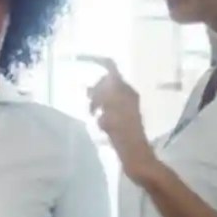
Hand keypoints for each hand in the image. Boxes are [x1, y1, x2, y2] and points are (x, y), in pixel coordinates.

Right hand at [78, 55, 158, 183]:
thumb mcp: (114, 111)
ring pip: (105, 96)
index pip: (111, 68)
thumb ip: (108, 91)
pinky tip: (100, 125)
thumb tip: (104, 73)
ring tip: (94, 115)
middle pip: (106, 82)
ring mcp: (124, 108)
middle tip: (90, 104)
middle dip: (95, 89)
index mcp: (126, 91)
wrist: (136, 158)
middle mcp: (127, 96)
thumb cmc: (125, 135)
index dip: (97, 61)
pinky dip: (100, 114)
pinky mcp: (121, 120)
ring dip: (97, 102)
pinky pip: (106, 109)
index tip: (81, 58)